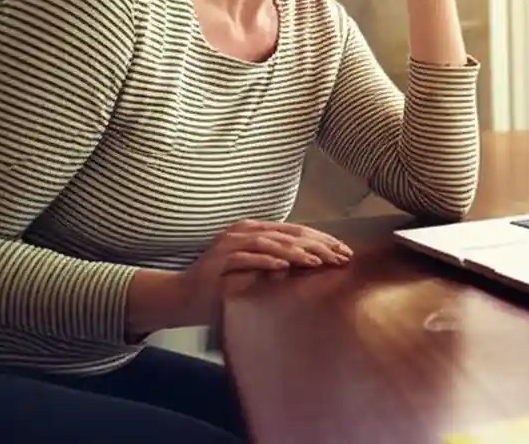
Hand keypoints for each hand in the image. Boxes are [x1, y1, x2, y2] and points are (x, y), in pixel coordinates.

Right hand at [176, 220, 353, 323]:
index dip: (322, 240)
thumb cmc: (225, 286)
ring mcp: (230, 244)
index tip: (345, 251)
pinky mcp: (219, 260)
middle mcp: (244, 232)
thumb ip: (280, 263)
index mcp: (256, 230)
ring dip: (296, 252)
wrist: (183, 297)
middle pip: (288, 234)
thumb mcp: (257, 270)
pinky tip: (284, 266)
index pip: (296, 231)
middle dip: (317, 245)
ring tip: (318, 261)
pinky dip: (266, 261)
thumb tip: (318, 264)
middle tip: (340, 257)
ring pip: (270, 242)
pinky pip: (246, 257)